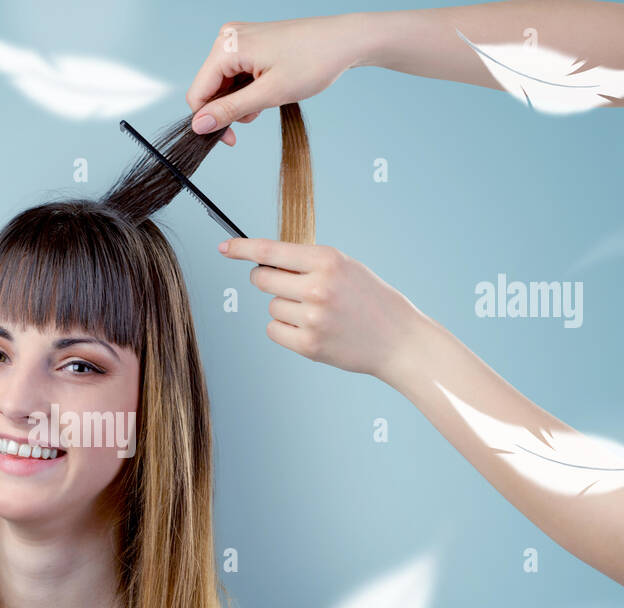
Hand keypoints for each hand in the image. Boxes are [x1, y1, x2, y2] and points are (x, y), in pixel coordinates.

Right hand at [187, 14, 373, 144]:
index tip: (232, 139)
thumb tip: (198, 125)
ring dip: (241, 100)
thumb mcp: (268, 94)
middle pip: (209, 88)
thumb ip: (229, 111)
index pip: (198, 93)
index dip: (209, 121)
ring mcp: (239, 38)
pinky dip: (248, 88)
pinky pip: (236, 73)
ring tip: (268, 98)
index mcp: (227, 47)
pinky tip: (269, 87)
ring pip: (223, 83)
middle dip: (229, 109)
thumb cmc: (313, 61)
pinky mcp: (250, 42)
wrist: (343, 41)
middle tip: (258, 114)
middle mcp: (228, 38)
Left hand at [218, 237, 433, 382]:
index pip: (271, 251)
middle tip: (289, 285)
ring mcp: (312, 318)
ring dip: (284, 308)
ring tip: (316, 312)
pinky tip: (310, 328)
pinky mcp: (308, 345)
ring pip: (271, 307)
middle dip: (267, 280)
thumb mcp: (345, 267)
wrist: (399, 340)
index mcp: (328, 260)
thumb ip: (307, 263)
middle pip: (262, 280)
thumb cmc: (371, 300)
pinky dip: (285, 329)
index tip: (224, 247)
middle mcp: (317, 287)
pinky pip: (274, 330)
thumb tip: (265, 263)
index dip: (242, 248)